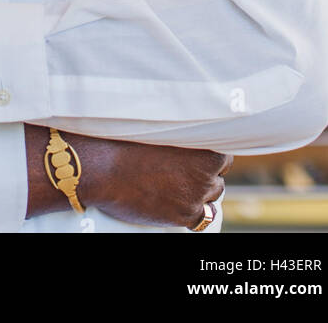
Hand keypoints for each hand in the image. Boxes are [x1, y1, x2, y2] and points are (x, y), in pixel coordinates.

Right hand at [25, 125, 231, 228]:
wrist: (102, 167)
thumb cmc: (126, 137)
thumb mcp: (158, 122)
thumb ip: (180, 123)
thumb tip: (185, 109)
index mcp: (204, 145)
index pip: (224, 152)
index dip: (208, 153)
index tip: (196, 153)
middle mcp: (206, 171)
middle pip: (218, 175)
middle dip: (205, 173)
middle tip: (184, 169)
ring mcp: (196, 195)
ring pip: (211, 196)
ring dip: (199, 192)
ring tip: (178, 185)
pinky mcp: (183, 215)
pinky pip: (202, 218)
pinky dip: (193, 212)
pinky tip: (181, 204)